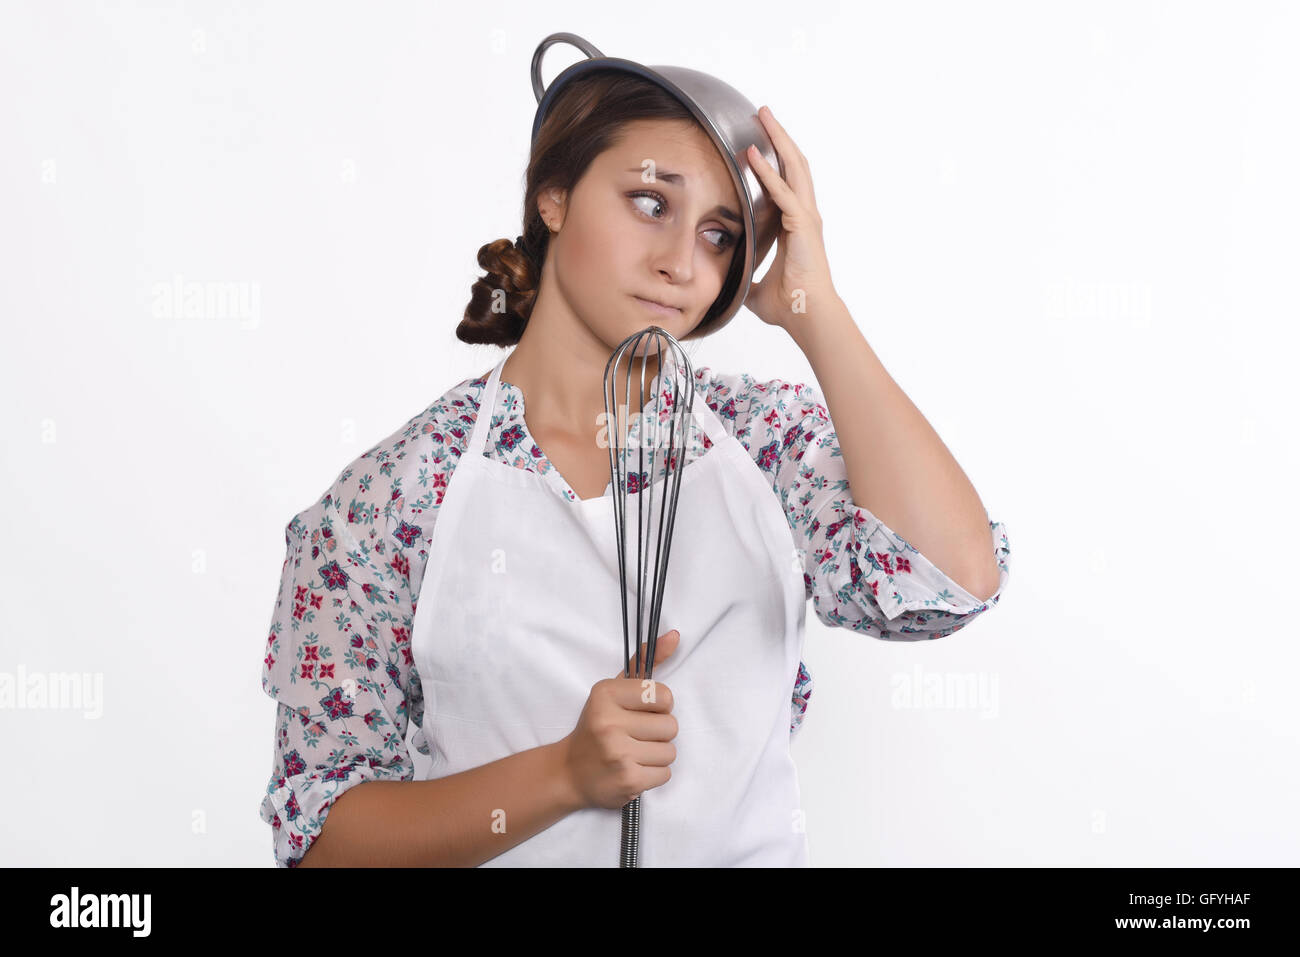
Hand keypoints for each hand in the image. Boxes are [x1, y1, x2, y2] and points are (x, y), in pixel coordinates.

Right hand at [559, 630, 680, 810]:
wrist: (568, 772)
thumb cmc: (597, 725)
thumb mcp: (614, 689)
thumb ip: (645, 662)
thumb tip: (675, 635)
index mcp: (606, 693)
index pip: (665, 696)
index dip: (658, 706)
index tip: (640, 712)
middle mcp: (609, 722)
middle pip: (671, 726)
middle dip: (658, 733)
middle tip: (635, 736)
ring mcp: (618, 753)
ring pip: (670, 751)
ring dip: (657, 754)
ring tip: (634, 753)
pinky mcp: (627, 780)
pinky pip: (665, 774)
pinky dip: (654, 774)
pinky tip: (634, 769)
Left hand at [743, 105, 840, 330]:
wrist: (808, 317)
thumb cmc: (789, 306)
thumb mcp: (757, 288)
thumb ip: (747, 276)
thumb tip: (730, 281)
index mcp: (796, 226)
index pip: (785, 183)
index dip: (774, 160)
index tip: (757, 142)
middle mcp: (805, 215)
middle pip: (794, 164)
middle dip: (778, 136)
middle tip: (763, 113)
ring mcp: (806, 218)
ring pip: (794, 168)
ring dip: (777, 140)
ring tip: (764, 116)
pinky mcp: (802, 225)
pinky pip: (783, 192)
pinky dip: (768, 172)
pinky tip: (752, 155)